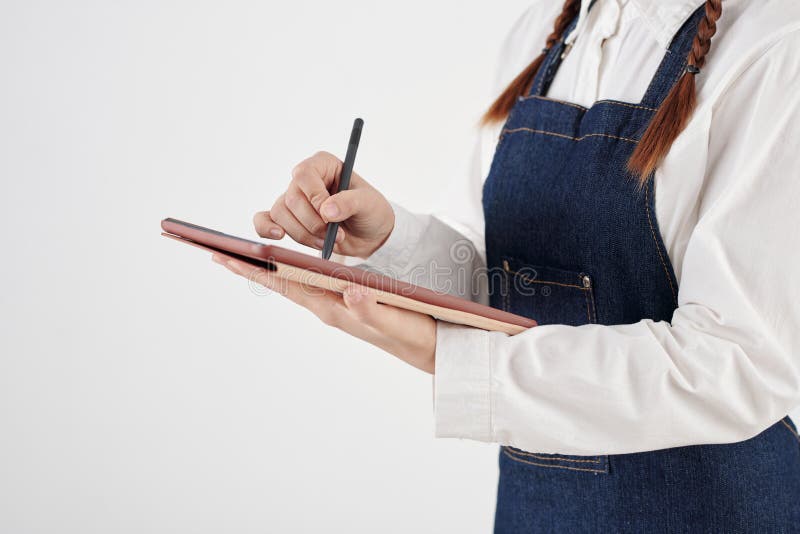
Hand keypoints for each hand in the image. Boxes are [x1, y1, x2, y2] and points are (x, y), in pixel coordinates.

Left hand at [213, 254, 436, 373]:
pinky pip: (312, 285)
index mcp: (334, 308)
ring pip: (294, 283)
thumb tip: (349, 288)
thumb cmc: (414, 334)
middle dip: (251, 267)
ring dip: (268, 269)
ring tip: (242, 255)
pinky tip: (286, 265)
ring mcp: (337, 306)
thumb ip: (371, 307)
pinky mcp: (348, 303)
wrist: (431, 349)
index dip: (257, 270)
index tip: (226, 256)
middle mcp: (329, 307)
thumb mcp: (395, 320)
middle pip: (283, 283)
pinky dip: (293, 272)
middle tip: (218, 250)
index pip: (287, 285)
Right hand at [254, 151, 394, 258]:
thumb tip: (326, 211)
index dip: (313, 197)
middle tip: (335, 235)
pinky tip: (278, 235)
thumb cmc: (371, 212)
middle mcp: (305, 180)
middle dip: (312, 223)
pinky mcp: (288, 219)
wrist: (369, 235)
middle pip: (292, 199)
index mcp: (323, 165)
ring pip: (281, 214)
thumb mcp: (368, 204)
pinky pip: (264, 220)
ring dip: (303, 234)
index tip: (329, 215)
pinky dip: (266, 228)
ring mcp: (294, 199)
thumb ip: (349, 203)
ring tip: (325, 242)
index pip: (304, 174)